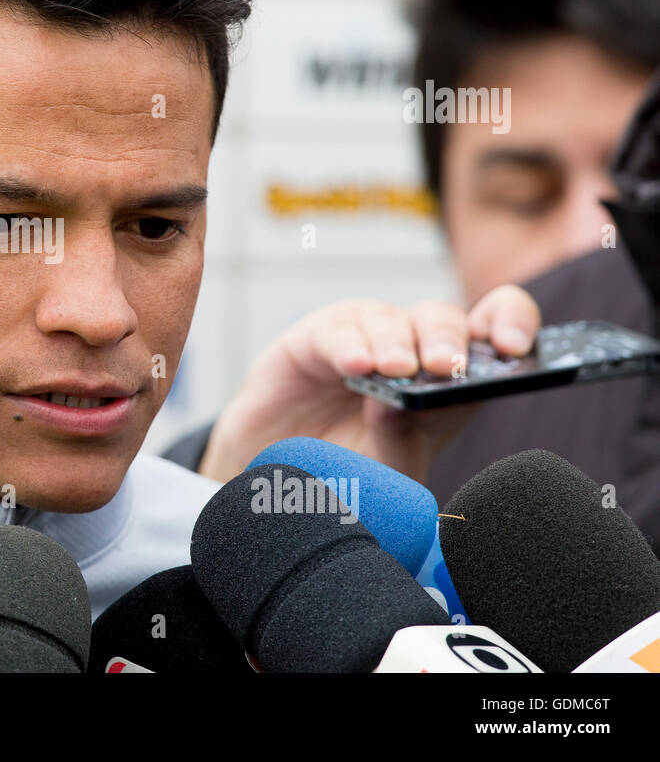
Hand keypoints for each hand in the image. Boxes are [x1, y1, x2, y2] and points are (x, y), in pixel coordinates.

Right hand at [199, 284, 540, 483]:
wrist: (278, 475)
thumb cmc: (346, 471)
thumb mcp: (386, 468)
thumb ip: (402, 439)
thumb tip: (403, 403)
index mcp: (448, 378)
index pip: (493, 330)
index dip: (511, 322)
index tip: (515, 347)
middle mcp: (410, 347)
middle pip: (443, 320)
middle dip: (449, 339)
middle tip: (445, 367)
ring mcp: (363, 338)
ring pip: (392, 318)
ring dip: (396, 342)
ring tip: (395, 371)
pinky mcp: (316, 339)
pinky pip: (337, 330)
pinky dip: (347, 345)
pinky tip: (355, 366)